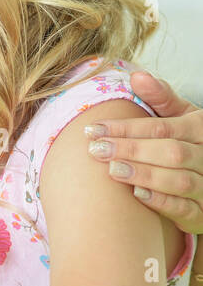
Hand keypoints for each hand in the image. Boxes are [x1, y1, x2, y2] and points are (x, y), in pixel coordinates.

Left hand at [86, 71, 202, 232]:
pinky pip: (186, 209)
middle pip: (170, 152)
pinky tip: (137, 194)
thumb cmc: (188, 143)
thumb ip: (161, 98)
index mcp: (201, 128)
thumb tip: (137, 76)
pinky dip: (162, 201)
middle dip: (131, 150)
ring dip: (144, 174)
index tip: (93, 130)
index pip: (161, 127)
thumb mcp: (181, 117)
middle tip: (96, 150)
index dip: (126, 128)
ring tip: (112, 169)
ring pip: (180, 180)